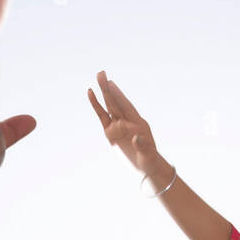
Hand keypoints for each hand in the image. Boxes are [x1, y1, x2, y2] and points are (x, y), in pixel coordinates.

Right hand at [88, 72, 170, 186]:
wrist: (145, 166)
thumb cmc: (149, 159)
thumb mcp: (147, 154)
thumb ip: (142, 146)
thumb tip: (136, 138)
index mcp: (139, 124)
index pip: (127, 107)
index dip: (119, 96)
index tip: (112, 84)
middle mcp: (128, 121)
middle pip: (116, 103)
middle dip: (109, 89)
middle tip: (101, 73)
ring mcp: (118, 125)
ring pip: (110, 106)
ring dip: (103, 92)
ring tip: (98, 77)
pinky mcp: (111, 132)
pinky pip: (102, 116)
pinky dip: (96, 105)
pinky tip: (91, 94)